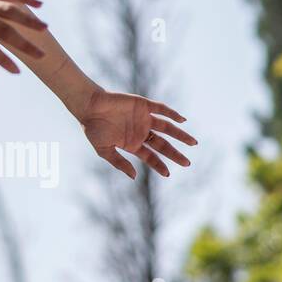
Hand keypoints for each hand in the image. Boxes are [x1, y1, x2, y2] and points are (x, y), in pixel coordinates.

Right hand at [75, 88, 196, 178]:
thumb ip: (119, 162)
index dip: (159, 165)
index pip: (151, 156)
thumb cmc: (93, 128)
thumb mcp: (104, 149)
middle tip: (187, 163)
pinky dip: (172, 113)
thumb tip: (134, 177)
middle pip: (162, 145)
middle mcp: (140, 132)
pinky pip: (161, 109)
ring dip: (180, 135)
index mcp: (132, 144)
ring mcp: (143, 118)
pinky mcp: (143, 105)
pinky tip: (182, 120)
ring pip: (167, 128)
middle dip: (175, 154)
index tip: (168, 173)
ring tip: (193, 143)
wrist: (89, 106)